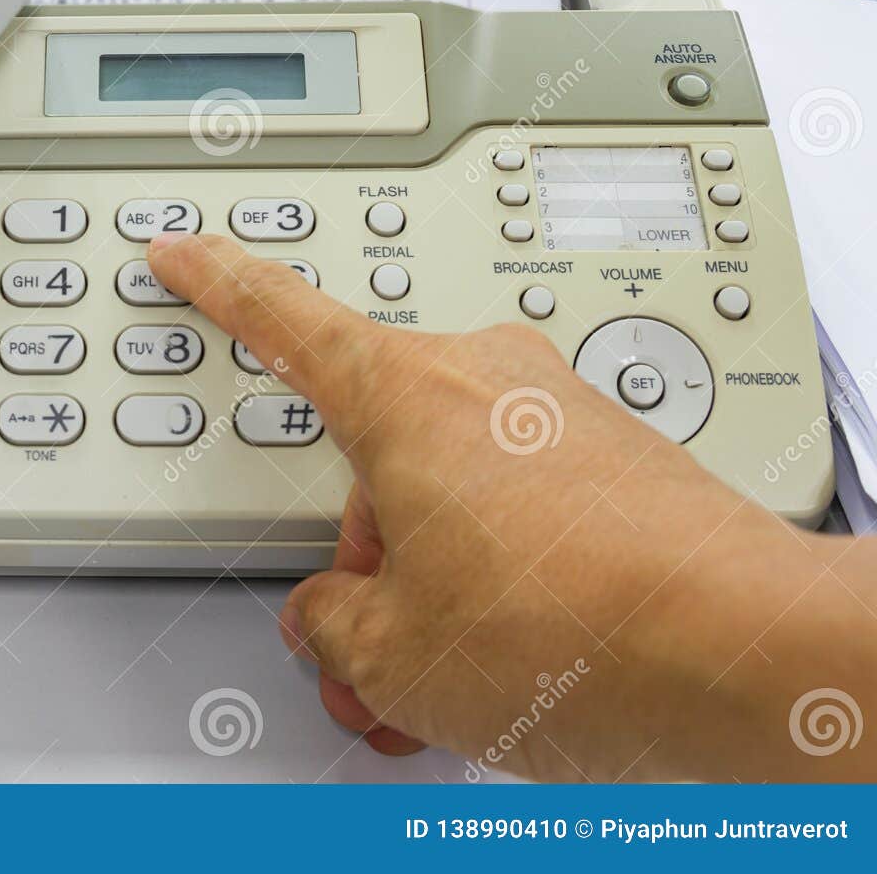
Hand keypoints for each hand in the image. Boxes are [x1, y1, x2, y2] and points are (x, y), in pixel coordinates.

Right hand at [149, 232, 876, 781]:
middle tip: (374, 648)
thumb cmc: (573, 628)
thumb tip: (335, 614)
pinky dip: (500, 572)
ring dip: (434, 581)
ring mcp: (556, 409)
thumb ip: (328, 622)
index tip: (189, 253)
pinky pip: (519, 501)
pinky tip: (517, 651)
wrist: (744, 650)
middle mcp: (482, 376)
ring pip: (449, 488)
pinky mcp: (614, 452)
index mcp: (401, 393)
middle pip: (374, 454)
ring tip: (460, 680)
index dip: (219, 285)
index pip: (282, 316)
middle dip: (365, 557)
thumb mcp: (391, 653)